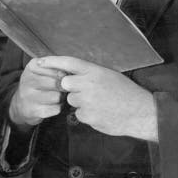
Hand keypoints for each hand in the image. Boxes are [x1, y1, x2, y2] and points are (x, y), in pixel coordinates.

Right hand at [8, 57, 65, 129]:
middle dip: (63, 87)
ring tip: (57, 97)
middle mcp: (27, 80)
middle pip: (57, 83)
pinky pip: (55, 109)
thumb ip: (57, 67)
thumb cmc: (38, 84)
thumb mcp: (43, 70)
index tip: (63, 77)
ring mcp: (28, 96)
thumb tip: (70, 74)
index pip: (56, 68)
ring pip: (57, 97)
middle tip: (63, 88)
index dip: (64, 74)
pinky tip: (53, 105)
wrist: (20, 104)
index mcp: (32, 66)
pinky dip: (58, 108)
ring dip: (61, 98)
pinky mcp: (32, 111)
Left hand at [38, 56, 157, 141]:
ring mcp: (87, 101)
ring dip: (81, 102)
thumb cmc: (126, 92)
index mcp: (95, 71)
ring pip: (72, 101)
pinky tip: (101, 113)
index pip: (68, 62)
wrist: (139, 112)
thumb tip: (73, 75)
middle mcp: (88, 84)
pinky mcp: (87, 116)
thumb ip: (91, 74)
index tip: (39, 61)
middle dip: (71, 88)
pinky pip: (79, 114)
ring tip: (99, 103)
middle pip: (66, 84)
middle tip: (86, 90)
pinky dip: (87, 114)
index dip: (52, 61)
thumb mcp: (110, 75)